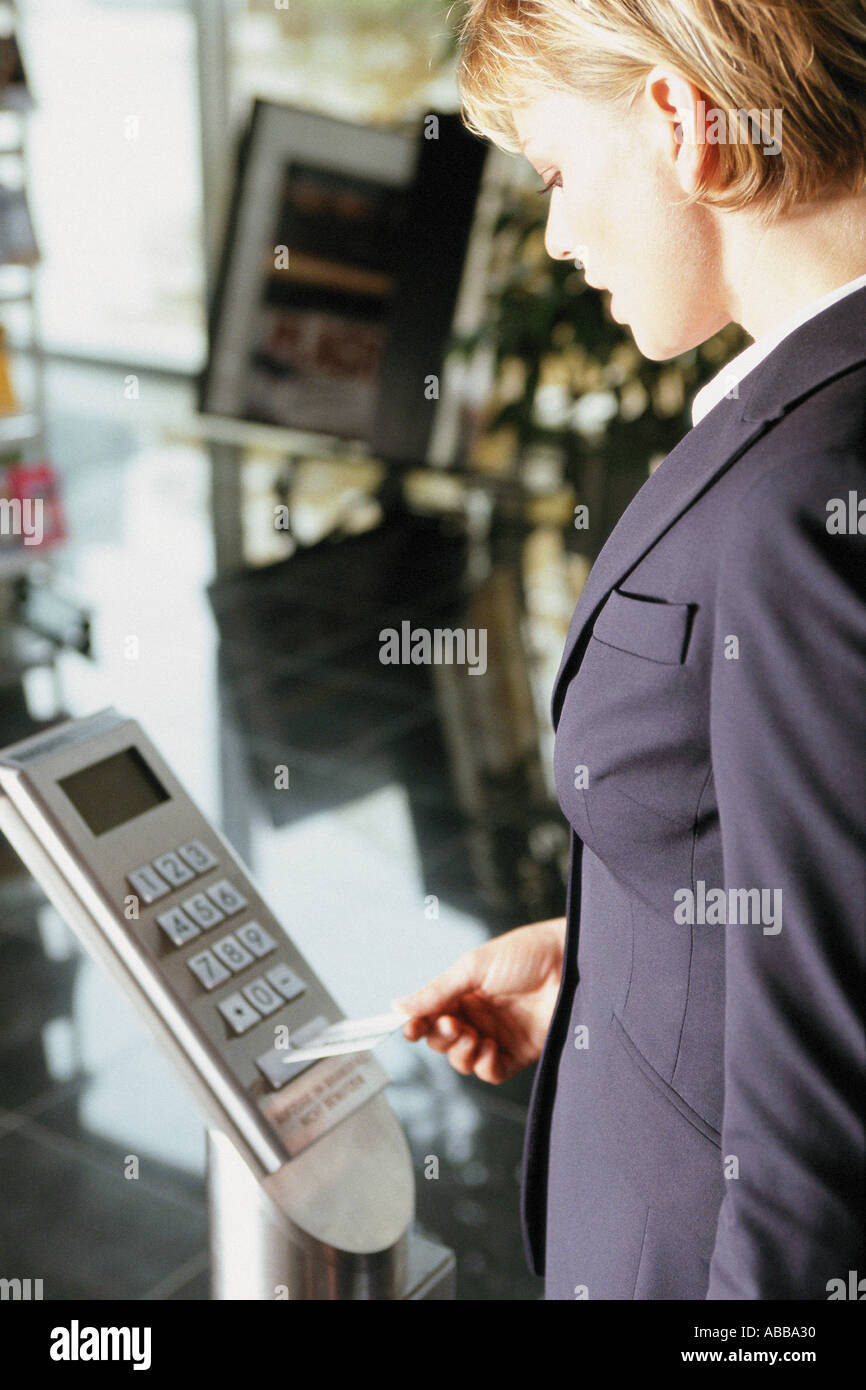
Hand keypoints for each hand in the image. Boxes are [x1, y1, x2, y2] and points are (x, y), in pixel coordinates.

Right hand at [392, 917, 565, 1082]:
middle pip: (443, 1040)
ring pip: (463, 1060)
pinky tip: (488, 1048)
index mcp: (463, 991)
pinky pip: (491, 1072)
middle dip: (441, 1036)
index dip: (418, 1024)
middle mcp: (478, 1015)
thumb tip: (397, 1005)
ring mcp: (498, 1035)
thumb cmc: (525, 954)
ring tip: (471, 1036)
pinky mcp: (520, 1053)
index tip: (410, 1028)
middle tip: (453, 1024)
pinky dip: (483, 1066)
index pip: (431, 1015)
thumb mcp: (473, 967)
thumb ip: (436, 991)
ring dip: (460, 1053)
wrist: (571, 962)